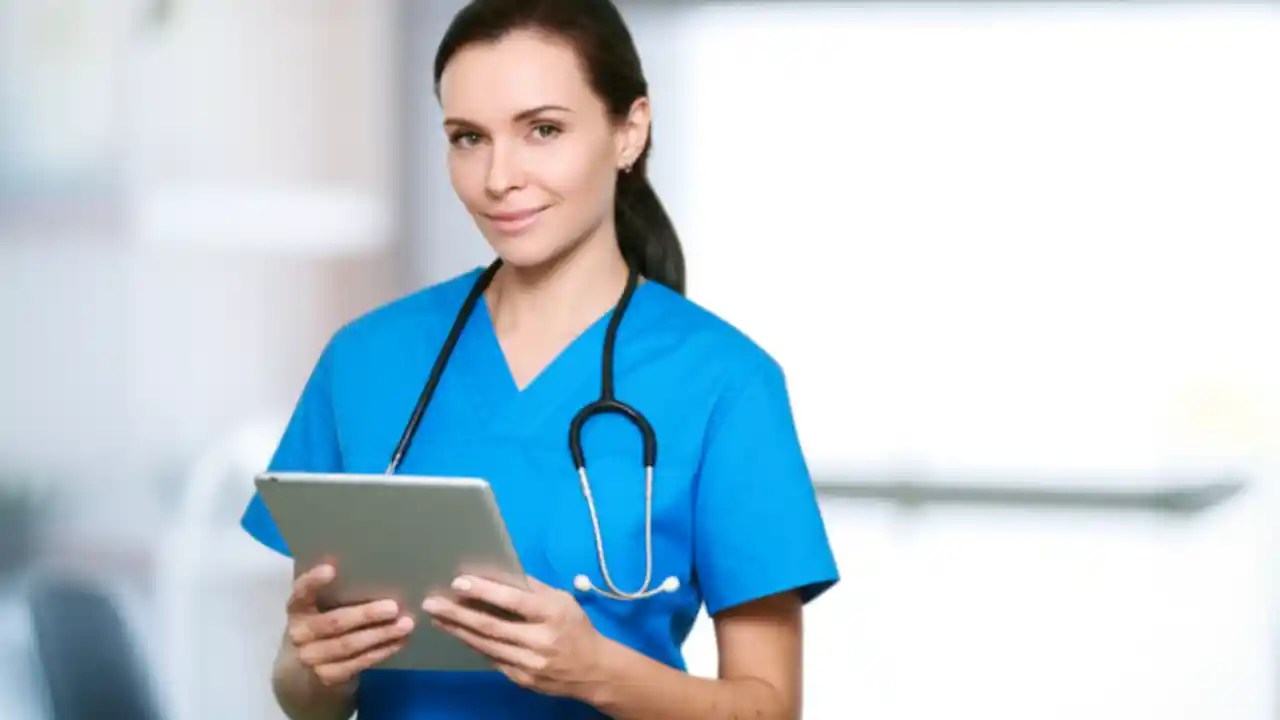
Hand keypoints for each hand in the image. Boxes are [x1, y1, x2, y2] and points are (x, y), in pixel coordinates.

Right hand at [285, 563, 414, 686]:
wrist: (312, 666)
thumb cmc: (327, 621)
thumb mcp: (325, 606)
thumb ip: (342, 592)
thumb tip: (383, 574)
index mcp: (298, 607)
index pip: (301, 591)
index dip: (314, 581)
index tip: (331, 569)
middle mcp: (299, 633)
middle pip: (334, 622)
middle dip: (366, 614)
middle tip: (393, 607)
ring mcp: (311, 658)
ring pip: (348, 645)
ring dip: (380, 634)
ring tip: (405, 625)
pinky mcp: (327, 676)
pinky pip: (358, 663)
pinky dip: (381, 651)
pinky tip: (399, 642)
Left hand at [422, 575, 606, 697]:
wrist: (593, 671)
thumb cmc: (576, 628)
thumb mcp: (562, 600)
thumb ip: (532, 588)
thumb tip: (498, 572)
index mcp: (552, 615)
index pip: (513, 601)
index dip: (485, 591)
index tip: (458, 582)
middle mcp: (540, 641)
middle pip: (491, 626)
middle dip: (458, 614)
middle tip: (433, 603)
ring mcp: (529, 664)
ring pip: (486, 645)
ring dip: (459, 631)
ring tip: (437, 618)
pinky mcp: (522, 680)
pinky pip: (492, 660)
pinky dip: (474, 645)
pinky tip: (460, 634)